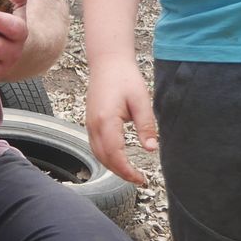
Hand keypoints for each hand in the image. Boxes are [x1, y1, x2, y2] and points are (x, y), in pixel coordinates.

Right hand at [84, 59, 154, 186]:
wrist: (107, 62)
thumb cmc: (125, 78)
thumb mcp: (141, 101)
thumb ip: (146, 126)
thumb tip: (151, 148)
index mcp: (106, 121)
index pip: (115, 156)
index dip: (127, 172)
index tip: (142, 179)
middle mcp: (94, 125)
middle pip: (104, 159)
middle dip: (121, 173)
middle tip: (139, 179)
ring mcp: (89, 124)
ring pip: (97, 154)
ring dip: (112, 166)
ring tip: (130, 172)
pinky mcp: (90, 121)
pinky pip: (95, 146)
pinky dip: (106, 157)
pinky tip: (118, 158)